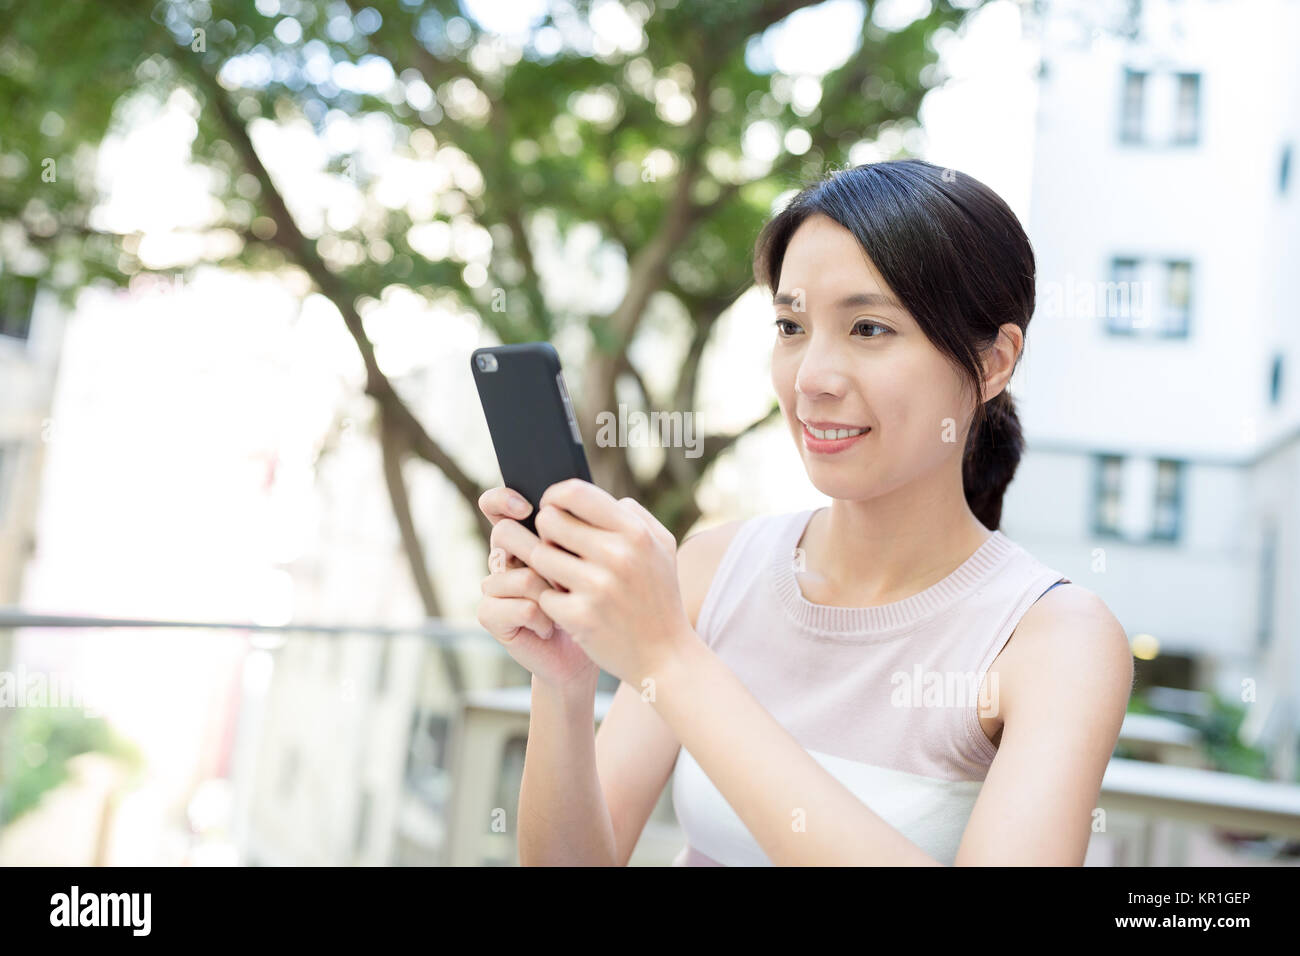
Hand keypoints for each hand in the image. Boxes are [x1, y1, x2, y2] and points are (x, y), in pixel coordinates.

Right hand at [475, 486, 598, 692]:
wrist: (587, 650)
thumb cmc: (597, 601)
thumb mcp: (596, 559)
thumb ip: (587, 529)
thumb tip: (592, 504)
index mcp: (525, 537)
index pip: (498, 505)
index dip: (503, 500)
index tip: (528, 507)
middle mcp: (505, 558)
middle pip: (503, 534)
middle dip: (542, 554)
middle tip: (565, 577)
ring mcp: (495, 587)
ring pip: (521, 574)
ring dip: (551, 592)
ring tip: (565, 604)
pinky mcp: (491, 616)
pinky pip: (521, 605)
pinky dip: (544, 618)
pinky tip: (551, 627)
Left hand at [526, 478, 694, 686]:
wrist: (666, 656)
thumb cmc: (660, 596)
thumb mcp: (662, 547)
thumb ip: (634, 514)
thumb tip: (597, 498)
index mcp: (635, 532)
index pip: (574, 493)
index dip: (554, 495)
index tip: (551, 506)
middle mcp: (616, 555)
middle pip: (548, 521)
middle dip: (547, 533)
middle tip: (558, 548)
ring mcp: (596, 587)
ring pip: (539, 556)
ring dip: (546, 566)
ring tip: (563, 577)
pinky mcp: (579, 617)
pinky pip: (543, 593)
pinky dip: (552, 600)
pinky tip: (570, 606)